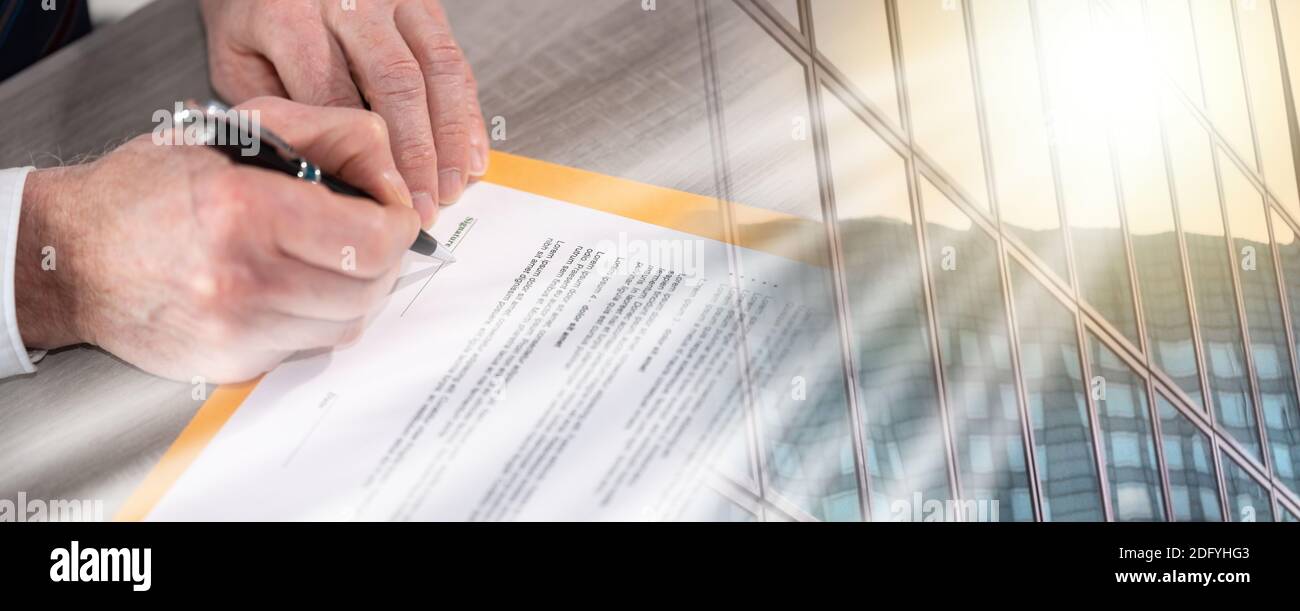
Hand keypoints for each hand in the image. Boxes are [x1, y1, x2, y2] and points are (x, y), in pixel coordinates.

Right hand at [15, 98, 420, 382]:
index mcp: (247, 211)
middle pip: (370, 286)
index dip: (397, 222)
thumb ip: (329, 134)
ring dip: (354, 289)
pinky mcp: (235, 363)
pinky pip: (311, 345)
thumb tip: (391, 175)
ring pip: (349, 322)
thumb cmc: (150, 189)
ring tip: (328, 256)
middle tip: (363, 230)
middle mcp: (243, 279)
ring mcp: (239, 330)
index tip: (388, 208)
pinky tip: (291, 285)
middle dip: (383, 255)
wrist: (74, 256)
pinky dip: (317, 316)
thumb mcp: (239, 129)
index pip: (375, 240)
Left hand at [200, 0, 488, 227]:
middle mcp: (348, 0)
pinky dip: (468, 112)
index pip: (335, 95)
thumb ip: (279, 113)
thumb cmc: (258, 23)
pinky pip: (455, 58)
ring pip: (436, 69)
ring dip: (451, 136)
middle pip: (395, 82)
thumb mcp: (239, 64)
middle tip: (424, 205)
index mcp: (289, 17)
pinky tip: (473, 154)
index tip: (376, 201)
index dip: (361, 154)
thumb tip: (330, 177)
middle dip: (416, 153)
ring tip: (452, 187)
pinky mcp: (424, 2)